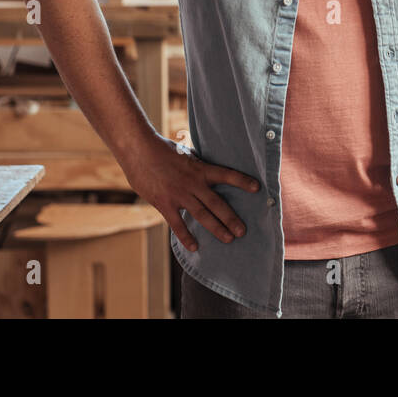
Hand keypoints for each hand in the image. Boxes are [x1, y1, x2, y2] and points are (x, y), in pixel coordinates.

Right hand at [121, 134, 260, 251]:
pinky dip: (186, 237)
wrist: (139, 150)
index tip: (258, 188)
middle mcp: (193, 183)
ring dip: (216, 228)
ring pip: (202, 215)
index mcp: (200, 169)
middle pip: (217, 203)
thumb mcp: (185, 153)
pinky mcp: (165, 203)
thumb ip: (196, 165)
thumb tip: (205, 167)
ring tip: (229, 239)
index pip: (226, 174)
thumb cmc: (162, 149)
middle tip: (243, 231)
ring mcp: (179, 194)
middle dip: (232, 218)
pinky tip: (194, 247)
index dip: (242, 181)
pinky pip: (177, 224)